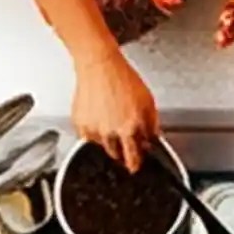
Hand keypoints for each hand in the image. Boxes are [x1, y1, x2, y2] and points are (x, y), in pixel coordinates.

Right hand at [70, 50, 158, 172]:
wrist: (100, 67)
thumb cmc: (124, 80)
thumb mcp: (148, 102)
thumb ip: (151, 126)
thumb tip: (153, 141)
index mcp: (130, 128)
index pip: (134, 158)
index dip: (136, 164)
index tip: (136, 166)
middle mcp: (111, 132)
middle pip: (117, 155)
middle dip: (124, 150)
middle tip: (126, 138)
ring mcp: (93, 130)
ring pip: (103, 147)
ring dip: (110, 141)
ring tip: (113, 121)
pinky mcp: (80, 126)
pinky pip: (89, 139)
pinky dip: (95, 133)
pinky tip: (101, 118)